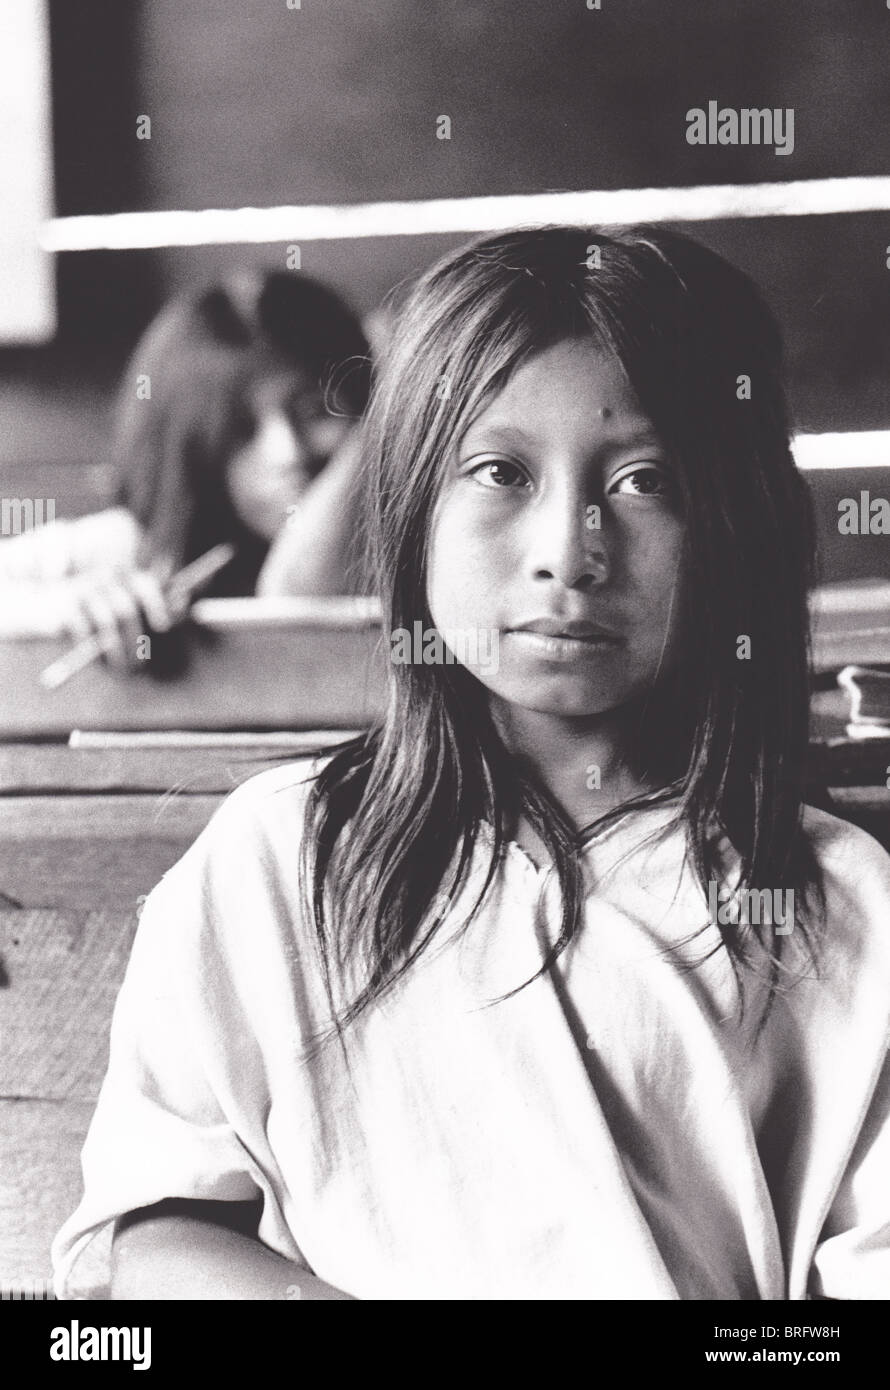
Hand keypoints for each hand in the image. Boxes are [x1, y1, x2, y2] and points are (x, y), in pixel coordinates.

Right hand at [61, 566, 182, 671]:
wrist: (47, 603)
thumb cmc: (96, 610)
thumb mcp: (123, 607)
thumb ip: (153, 606)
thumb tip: (181, 608)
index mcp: (124, 575)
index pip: (144, 586)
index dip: (156, 605)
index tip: (162, 627)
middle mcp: (105, 578)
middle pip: (126, 610)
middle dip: (135, 642)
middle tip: (140, 665)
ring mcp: (84, 590)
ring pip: (107, 624)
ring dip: (117, 652)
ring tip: (122, 670)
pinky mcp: (66, 606)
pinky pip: (84, 631)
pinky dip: (93, 651)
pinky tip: (99, 664)